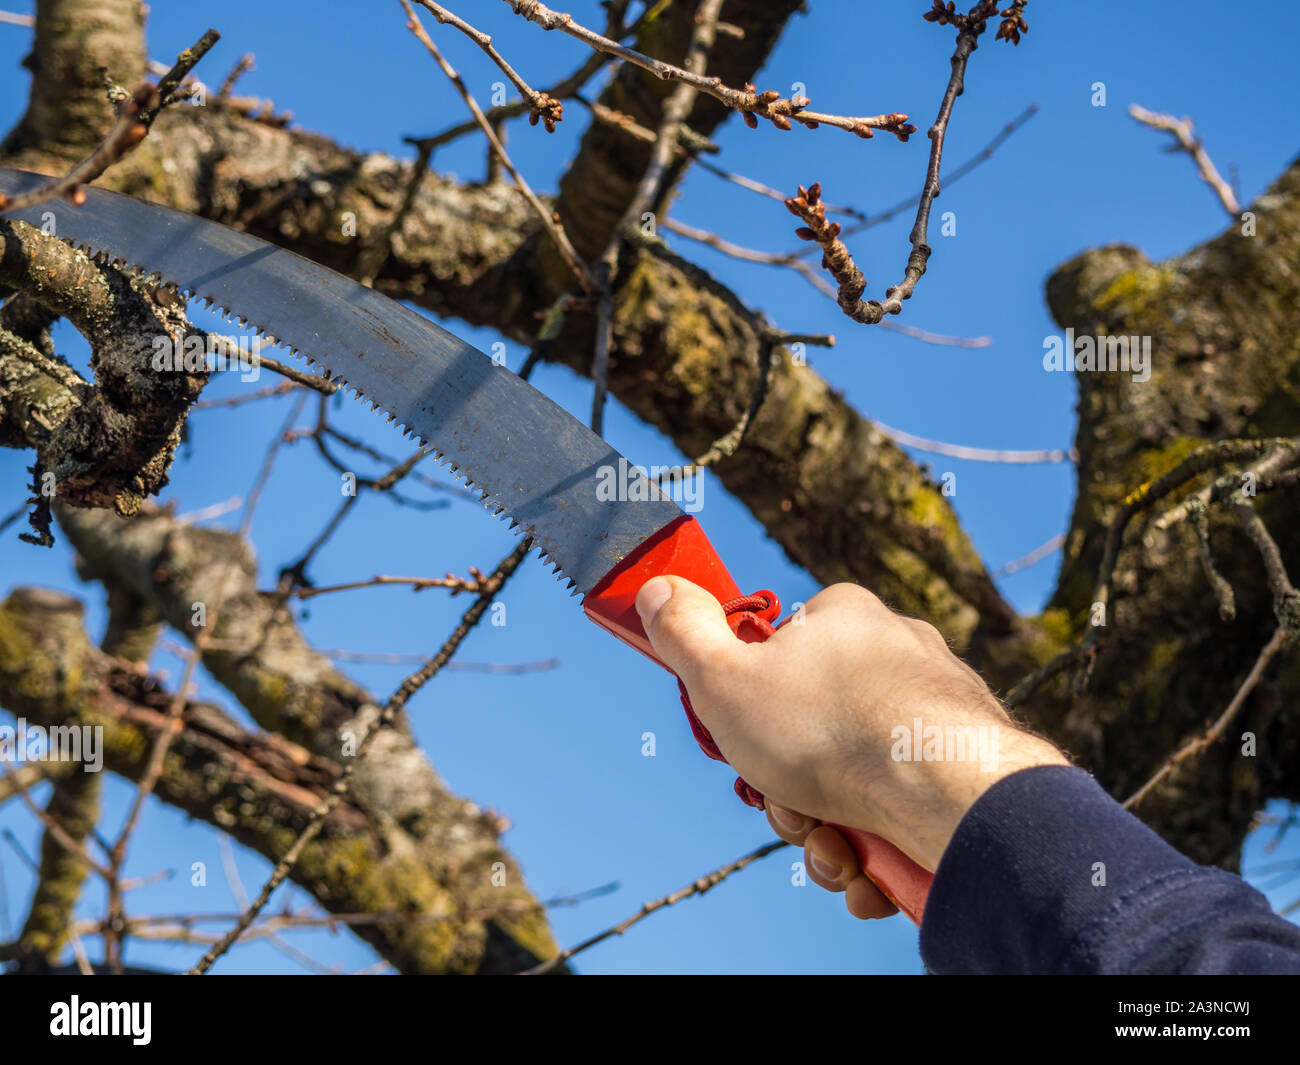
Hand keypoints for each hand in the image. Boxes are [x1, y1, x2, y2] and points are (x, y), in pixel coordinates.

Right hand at [635, 576, 1068, 918]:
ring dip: (829, 831)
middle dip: (789, 790)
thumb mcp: (725, 679)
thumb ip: (684, 634)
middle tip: (789, 810)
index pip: (776, 657)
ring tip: (837, 851)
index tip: (745, 746)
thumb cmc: (833, 730)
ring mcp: (937, 711)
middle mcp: (897, 653)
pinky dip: (878, 849)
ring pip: (856, 778)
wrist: (951, 794)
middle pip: (813, 730)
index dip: (748, 714)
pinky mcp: (966, 767)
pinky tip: (871, 871)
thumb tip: (656, 589)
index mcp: (842, 618)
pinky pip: (904, 807)